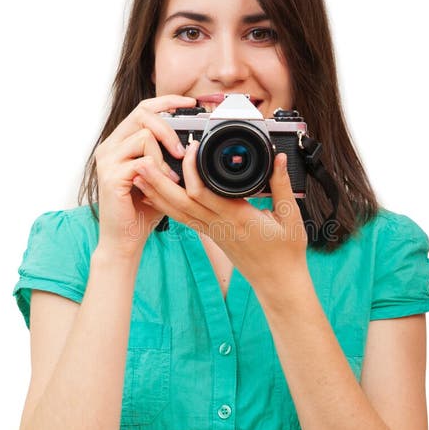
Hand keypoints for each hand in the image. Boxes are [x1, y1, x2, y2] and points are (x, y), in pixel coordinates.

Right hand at [95, 94, 195, 257]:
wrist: (125, 238)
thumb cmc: (143, 208)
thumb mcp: (161, 175)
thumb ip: (169, 155)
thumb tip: (194, 139)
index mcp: (119, 142)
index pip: (143, 109)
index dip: (167, 101)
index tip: (190, 102)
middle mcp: (109, 146)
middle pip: (142, 114)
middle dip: (169, 128)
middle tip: (182, 150)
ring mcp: (107, 160)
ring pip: (145, 136)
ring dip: (165, 156)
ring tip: (172, 177)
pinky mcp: (111, 176)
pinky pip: (143, 160)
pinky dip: (160, 171)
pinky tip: (166, 184)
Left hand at [132, 140, 308, 291]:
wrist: (278, 283)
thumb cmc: (286, 252)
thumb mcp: (290, 216)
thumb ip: (282, 185)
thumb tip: (278, 158)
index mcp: (237, 216)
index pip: (204, 192)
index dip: (191, 169)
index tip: (190, 146)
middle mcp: (219, 224)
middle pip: (180, 201)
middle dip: (159, 180)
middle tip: (141, 159)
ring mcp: (212, 232)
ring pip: (176, 211)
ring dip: (155, 192)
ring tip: (137, 173)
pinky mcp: (210, 236)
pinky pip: (182, 219)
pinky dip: (165, 206)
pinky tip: (152, 195)